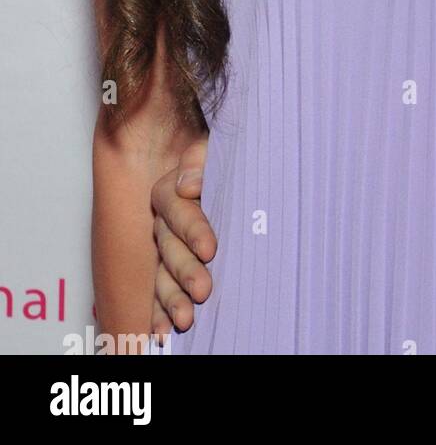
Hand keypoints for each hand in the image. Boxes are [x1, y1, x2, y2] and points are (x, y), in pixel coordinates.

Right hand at [149, 135, 215, 342]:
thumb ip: (201, 160)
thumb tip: (189, 185)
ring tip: (185, 319)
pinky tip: (163, 333)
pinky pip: (159, 291)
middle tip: (203, 290)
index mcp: (172, 190)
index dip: (192, 229)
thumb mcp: (216, 150)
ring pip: (161, 273)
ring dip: (170, 298)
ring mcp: (167, 246)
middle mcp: (165, 220)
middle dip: (184, 270)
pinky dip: (159, 312)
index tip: (210, 249)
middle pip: (167, 246)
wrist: (227, 169)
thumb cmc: (225, 161)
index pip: (174, 208)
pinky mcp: (172, 268)